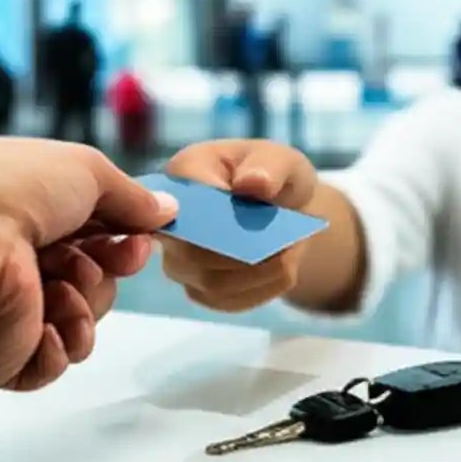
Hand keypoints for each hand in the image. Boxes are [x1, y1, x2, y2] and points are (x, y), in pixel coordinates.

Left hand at [0, 137, 177, 390]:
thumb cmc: (8, 189)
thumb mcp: (87, 170)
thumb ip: (131, 197)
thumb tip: (165, 209)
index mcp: (24, 211)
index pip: (90, 235)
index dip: (123, 240)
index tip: (140, 240)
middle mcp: (12, 260)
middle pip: (92, 279)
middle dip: (109, 272)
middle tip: (105, 263)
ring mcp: (5, 309)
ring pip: (80, 322)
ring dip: (86, 306)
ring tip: (64, 289)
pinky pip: (49, 366)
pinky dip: (60, 347)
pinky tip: (50, 326)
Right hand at [162, 140, 317, 312]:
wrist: (284, 210)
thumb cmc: (273, 176)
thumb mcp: (282, 160)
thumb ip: (269, 166)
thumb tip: (252, 182)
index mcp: (184, 173)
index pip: (184, 196)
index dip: (219, 211)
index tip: (259, 209)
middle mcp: (170, 220)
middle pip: (192, 250)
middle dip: (245, 250)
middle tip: (285, 242)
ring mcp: (179, 260)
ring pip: (212, 282)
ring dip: (260, 273)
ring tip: (290, 253)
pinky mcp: (199, 290)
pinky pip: (227, 301)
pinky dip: (263, 289)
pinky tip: (283, 270)